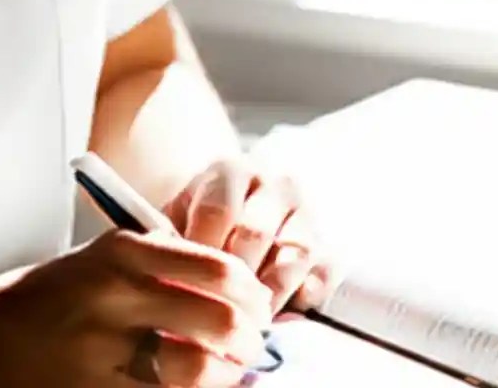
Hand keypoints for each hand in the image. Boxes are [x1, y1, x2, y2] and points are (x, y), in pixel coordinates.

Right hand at [0, 230, 271, 386]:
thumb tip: (237, 292)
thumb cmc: (47, 301)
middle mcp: (115, 295)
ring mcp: (101, 348)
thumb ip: (162, 265)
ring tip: (227, 374)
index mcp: (123, 253)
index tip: (258, 308)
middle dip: (250, 339)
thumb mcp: (102, 262)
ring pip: (196, 370)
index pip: (219, 270)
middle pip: (219, 320)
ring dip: (224, 375)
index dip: (252, 295)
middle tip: (252, 346)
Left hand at [166, 156, 334, 313]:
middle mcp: (276, 187)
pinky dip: (300, 302)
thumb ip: (170, 241)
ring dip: (264, 297)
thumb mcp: (177, 221)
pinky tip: (276, 320)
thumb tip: (168, 281)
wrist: (237, 223)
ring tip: (237, 326)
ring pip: (292, 259)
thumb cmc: (196, 225)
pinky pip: (321, 278)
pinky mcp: (329, 250)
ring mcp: (308, 217)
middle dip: (230, 279)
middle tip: (208, 314)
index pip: (218, 210)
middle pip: (255, 234)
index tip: (181, 287)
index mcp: (232, 172)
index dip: (200, 252)